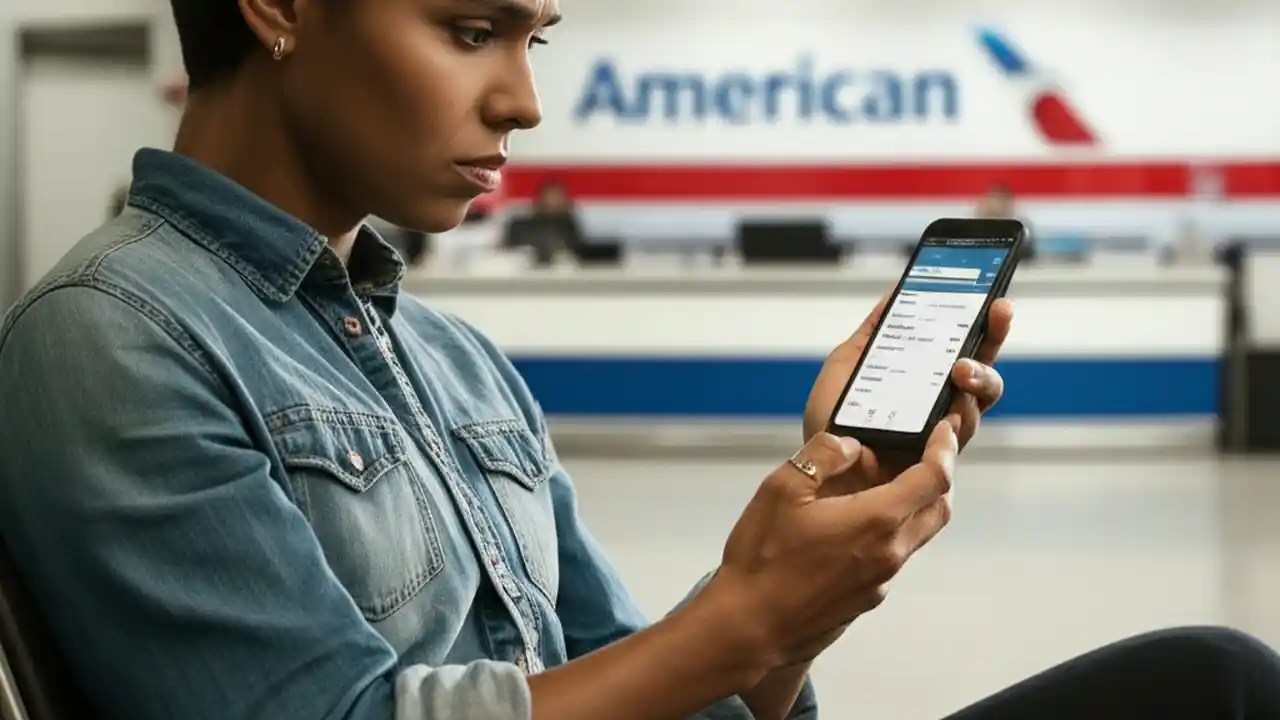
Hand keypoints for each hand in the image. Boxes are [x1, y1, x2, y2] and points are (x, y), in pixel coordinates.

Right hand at [703, 421, 958, 670]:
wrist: (749, 626)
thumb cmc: (763, 559)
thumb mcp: (782, 489)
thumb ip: (823, 456)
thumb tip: (850, 445)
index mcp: (877, 520)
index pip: (934, 479)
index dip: (945, 449)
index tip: (944, 429)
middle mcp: (889, 553)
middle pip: (937, 510)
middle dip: (937, 478)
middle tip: (915, 455)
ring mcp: (880, 581)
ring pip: (915, 535)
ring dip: (908, 506)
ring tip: (870, 486)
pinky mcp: (866, 598)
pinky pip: (890, 557)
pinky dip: (886, 531)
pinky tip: (848, 525)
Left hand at [803, 294, 1013, 496]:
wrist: (816, 468)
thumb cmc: (832, 419)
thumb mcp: (849, 362)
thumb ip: (875, 331)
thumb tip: (898, 290)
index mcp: (927, 381)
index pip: (967, 349)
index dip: (986, 325)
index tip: (995, 298)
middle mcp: (941, 407)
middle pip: (983, 373)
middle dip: (994, 340)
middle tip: (996, 314)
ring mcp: (940, 437)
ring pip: (976, 405)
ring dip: (977, 381)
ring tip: (962, 369)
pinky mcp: (932, 465)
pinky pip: (954, 443)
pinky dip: (953, 424)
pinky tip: (948, 412)